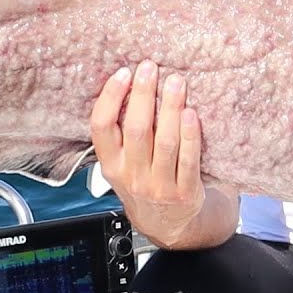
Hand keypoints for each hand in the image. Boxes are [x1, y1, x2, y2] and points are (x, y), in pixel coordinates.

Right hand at [90, 60, 235, 248]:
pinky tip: (191, 113)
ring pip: (164, 141)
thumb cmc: (145, 184)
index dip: (110, 97)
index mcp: (111, 164)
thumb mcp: (122, 165)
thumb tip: (130, 85)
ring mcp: (158, 186)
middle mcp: (132, 176)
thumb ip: (122, 135)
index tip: (123, 73)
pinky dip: (189, 135)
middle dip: (143, 94)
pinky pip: (188, 159)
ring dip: (170, 107)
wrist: (168, 225)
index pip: (101, 127)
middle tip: (150, 67)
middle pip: (136, 129)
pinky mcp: (184, 192)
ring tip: (176, 82)